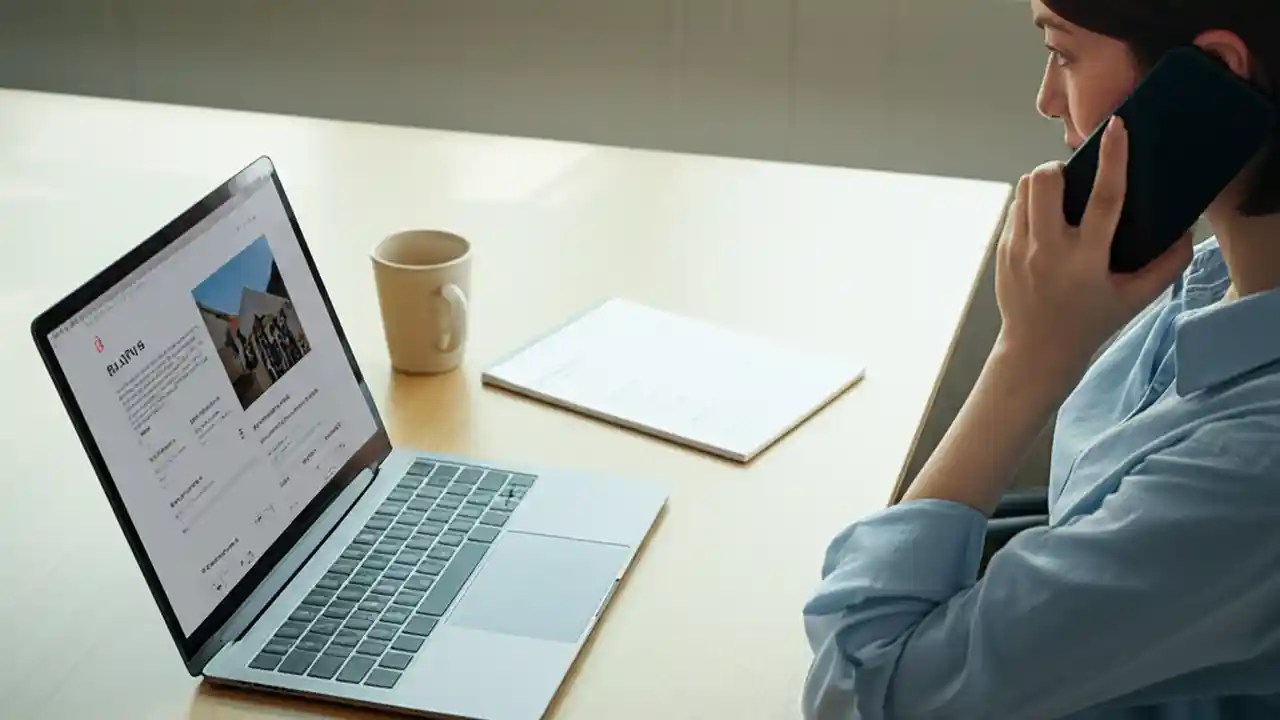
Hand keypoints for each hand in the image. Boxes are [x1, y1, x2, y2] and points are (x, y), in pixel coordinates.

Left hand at [995, 116, 1192, 370]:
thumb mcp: (1134, 299)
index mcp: (1086, 259)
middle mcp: (1048, 250)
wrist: (1036, 350)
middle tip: (1074, 181)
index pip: (1103, 199)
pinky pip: (1014, 210)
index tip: (1117, 127)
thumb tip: (1185, 232)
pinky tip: (1044, 223)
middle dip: (1060, 168)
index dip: (1112, 159)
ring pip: (1024, 190)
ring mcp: (1019, 250)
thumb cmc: (1089, 322)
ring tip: (1060, 202)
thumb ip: (1166, 266)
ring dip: (1043, 185)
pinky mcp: (1002, 251)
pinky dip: (1030, 206)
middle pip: (1044, 181)